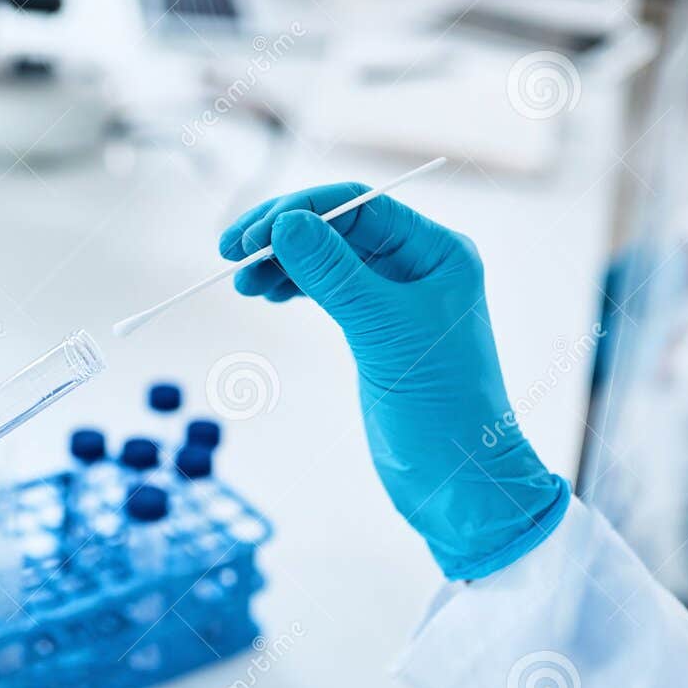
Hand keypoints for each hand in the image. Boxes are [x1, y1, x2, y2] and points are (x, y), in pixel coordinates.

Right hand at [222, 183, 569, 579]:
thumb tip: (285, 223)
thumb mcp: (382, 332)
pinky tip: (269, 294)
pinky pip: (330, 292)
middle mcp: (420, 268)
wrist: (457, 480)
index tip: (249, 239)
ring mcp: (398, 300)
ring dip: (283, 265)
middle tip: (230, 255)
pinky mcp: (378, 332)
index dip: (299, 213)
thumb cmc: (440, 407)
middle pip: (339, 228)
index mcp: (438, 253)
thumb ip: (333, 274)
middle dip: (283, 237)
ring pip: (329, 261)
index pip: (359, 207)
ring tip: (242, 284)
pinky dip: (296, 289)